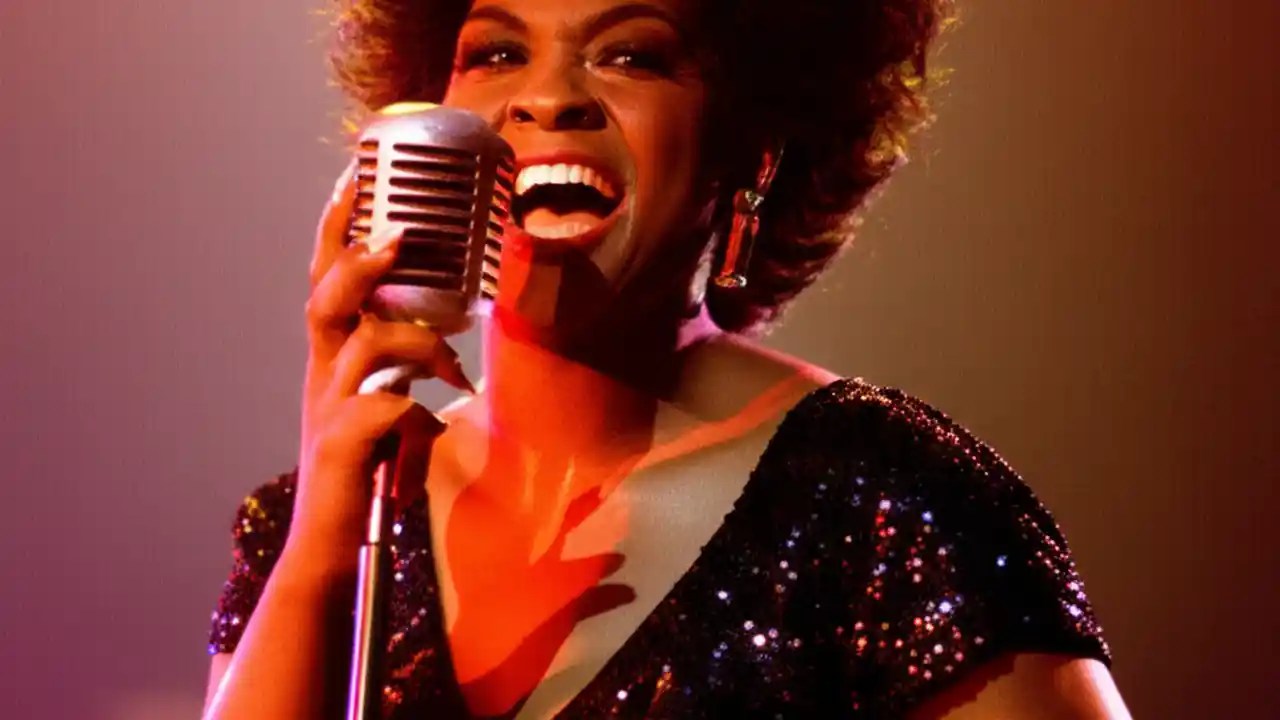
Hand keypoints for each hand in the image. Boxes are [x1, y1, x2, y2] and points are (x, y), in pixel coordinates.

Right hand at [286, 161, 473, 561]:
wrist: (332, 545)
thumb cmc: (365, 469)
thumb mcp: (384, 405)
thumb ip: (405, 367)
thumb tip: (454, 340)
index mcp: (331, 358)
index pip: (326, 279)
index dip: (337, 229)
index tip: (358, 176)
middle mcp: (322, 376)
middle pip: (325, 300)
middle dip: (361, 263)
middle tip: (401, 235)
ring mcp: (327, 411)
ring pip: (359, 348)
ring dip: (412, 341)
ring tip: (453, 357)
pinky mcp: (341, 450)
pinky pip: (376, 410)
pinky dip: (408, 406)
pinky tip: (431, 418)